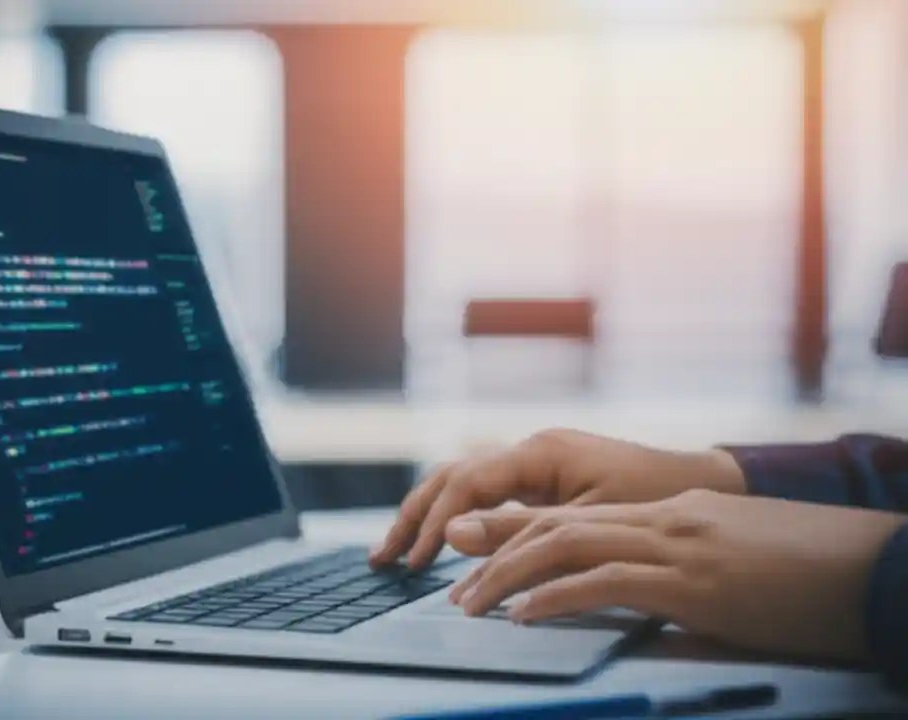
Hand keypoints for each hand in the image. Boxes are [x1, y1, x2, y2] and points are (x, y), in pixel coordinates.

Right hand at [371, 429, 746, 569]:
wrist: (706, 482)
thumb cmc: (655, 501)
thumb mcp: (588, 522)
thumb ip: (520, 529)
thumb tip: (453, 535)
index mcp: (539, 450)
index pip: (466, 483)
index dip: (436, 523)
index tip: (416, 563)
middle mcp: (529, 449)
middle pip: (451, 476)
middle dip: (414, 518)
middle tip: (384, 560)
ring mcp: (533, 462)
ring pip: (462, 483)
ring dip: (428, 516)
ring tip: (397, 554)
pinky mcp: (541, 479)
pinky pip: (484, 494)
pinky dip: (456, 518)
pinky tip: (441, 542)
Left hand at [448, 489, 907, 660]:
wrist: (876, 567)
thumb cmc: (811, 572)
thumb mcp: (733, 564)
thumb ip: (680, 567)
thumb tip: (642, 594)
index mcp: (671, 512)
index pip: (575, 517)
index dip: (518, 539)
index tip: (479, 566)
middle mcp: (664, 518)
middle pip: (556, 524)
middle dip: (496, 556)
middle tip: (456, 593)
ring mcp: (678, 545)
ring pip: (566, 545)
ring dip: (507, 576)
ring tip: (471, 606)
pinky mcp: (693, 582)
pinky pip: (604, 582)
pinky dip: (553, 598)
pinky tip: (523, 617)